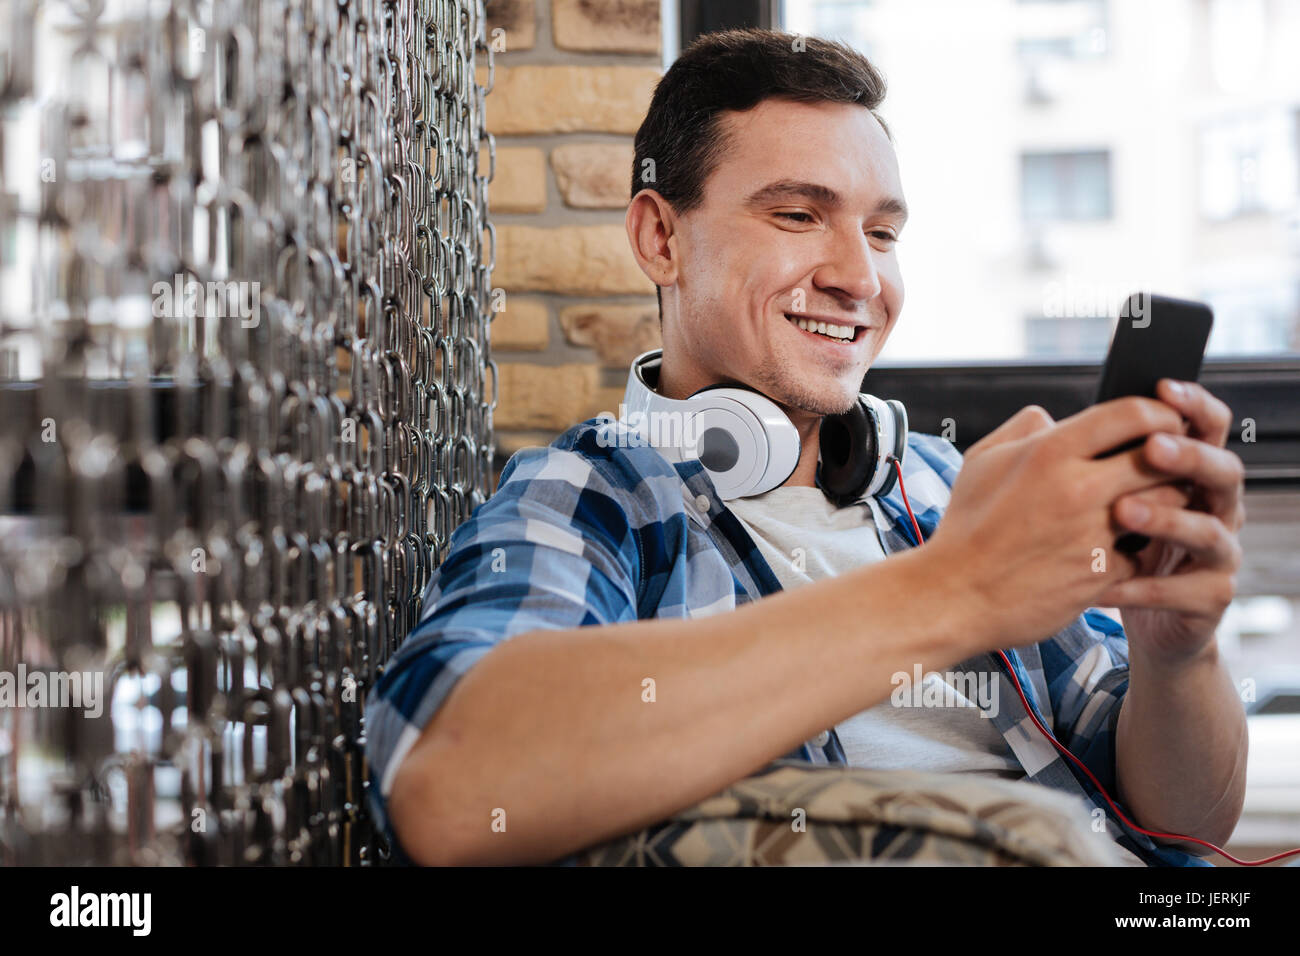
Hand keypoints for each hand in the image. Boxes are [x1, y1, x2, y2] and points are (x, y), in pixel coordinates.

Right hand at [925, 395, 1187, 652]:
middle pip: (1164, 457)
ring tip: (1147, 503)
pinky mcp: (1103, 573)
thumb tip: (1052, 417)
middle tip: (1168, 463)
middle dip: (1174, 457)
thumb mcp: (982, 460)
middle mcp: (1078, 489)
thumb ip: (1022, 428)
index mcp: (1049, 452)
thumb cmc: (966, 528)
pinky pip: (1145, 551)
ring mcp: (1095, 534)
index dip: (1160, 411)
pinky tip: (1119, 546)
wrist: (956, 595)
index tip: (1164, 420)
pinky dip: (1137, 548)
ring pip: (1167, 504)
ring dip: (1165, 501)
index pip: (1132, 413)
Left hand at [1094, 379, 1245, 664]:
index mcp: (1190, 474)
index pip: (1206, 428)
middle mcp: (1215, 508)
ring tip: (1122, 512)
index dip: (1193, 406)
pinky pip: (1185, 592)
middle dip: (1190, 458)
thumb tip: (1051, 419)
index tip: (1164, 386)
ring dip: (1167, 521)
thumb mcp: (1099, 494)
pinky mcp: (1209, 598)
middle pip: (1222, 472)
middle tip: (1151, 449)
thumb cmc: (1110, 542)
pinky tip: (1105, 585)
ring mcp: (1218, 554)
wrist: (1125, 610)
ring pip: (1209, 532)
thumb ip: (1093, 457)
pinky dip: (1144, 588)